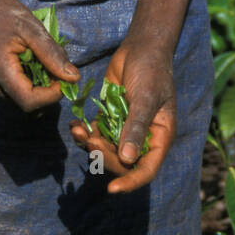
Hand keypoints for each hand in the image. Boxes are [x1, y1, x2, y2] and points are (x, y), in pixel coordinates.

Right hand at [0, 0, 79, 112]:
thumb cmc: (4, 12)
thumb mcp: (32, 28)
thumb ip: (51, 54)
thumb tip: (73, 78)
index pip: (28, 101)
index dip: (51, 96)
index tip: (66, 78)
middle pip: (26, 104)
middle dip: (47, 92)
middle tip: (59, 69)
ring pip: (21, 99)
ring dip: (39, 88)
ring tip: (44, 62)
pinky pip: (15, 91)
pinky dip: (29, 83)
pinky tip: (33, 63)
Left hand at [70, 41, 175, 193]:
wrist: (141, 47)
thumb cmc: (151, 71)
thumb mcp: (146, 98)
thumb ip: (136, 127)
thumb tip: (128, 160)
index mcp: (159, 137)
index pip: (146, 169)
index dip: (131, 182)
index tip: (112, 188)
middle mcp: (143, 137)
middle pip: (122, 162)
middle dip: (104, 155)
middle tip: (90, 140)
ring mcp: (125, 129)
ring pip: (107, 150)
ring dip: (91, 145)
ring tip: (78, 131)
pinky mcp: (111, 117)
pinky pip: (97, 134)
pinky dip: (85, 134)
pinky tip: (76, 126)